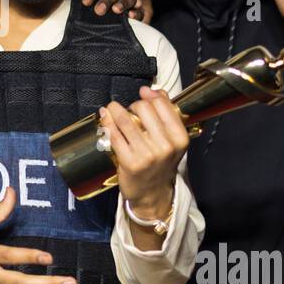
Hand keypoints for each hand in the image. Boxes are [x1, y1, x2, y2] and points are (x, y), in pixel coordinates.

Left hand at [100, 86, 187, 216]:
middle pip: (143, 108)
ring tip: (111, 109)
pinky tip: (104, 118)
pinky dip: (107, 123)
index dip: (150, 96)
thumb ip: (166, 113)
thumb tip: (151, 91)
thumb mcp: (172, 140)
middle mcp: (166, 146)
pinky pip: (114, 135)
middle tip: (129, 111)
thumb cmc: (161, 163)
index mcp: (179, 138)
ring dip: (115, 110)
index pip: (163, 104)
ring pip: (125, 120)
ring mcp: (147, 155)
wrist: (152, 193)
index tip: (143, 95)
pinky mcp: (129, 163)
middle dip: (133, 105)